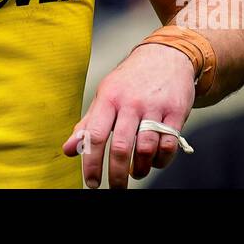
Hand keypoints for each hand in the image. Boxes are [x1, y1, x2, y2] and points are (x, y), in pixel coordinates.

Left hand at [63, 41, 195, 188]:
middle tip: (115, 188)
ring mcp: (154, 107)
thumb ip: (88, 124)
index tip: (91, 182)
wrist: (166, 55)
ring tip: (135, 173)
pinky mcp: (176, 112)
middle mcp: (130, 102)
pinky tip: (154, 161)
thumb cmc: (131, 80)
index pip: (95, 134)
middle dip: (116, 175)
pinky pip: (168, 145)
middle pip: (120, 147)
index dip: (90, 162)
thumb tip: (68, 149)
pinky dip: (161, 160)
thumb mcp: (106, 95)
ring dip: (140, 169)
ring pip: (146, 149)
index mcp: (109, 98)